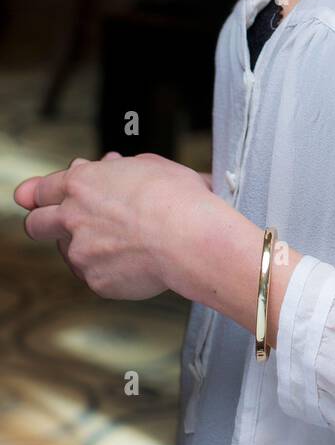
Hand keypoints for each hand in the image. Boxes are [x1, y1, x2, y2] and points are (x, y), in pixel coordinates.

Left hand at [13, 152, 212, 300]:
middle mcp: (72, 217)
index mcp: (82, 183)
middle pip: (36, 223)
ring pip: (69, 252)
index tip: (39, 197)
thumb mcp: (148, 165)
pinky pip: (96, 274)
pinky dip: (111, 268)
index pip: (42, 189)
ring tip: (125, 240)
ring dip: (87, 245)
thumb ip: (118, 169)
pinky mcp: (94, 280)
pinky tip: (136, 258)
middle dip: (45, 222)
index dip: (41, 194)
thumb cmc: (176, 198)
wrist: (189, 238)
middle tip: (66, 223)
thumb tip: (113, 167)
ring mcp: (80, 251)